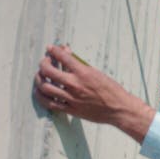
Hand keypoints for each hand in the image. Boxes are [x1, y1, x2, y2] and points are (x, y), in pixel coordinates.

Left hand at [34, 44, 154, 142]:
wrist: (120, 109)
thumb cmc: (112, 91)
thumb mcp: (98, 73)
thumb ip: (81, 65)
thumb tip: (68, 54)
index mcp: (83, 73)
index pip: (62, 57)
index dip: (54, 50)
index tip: (51, 48)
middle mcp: (75, 85)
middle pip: (48, 71)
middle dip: (44, 63)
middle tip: (46, 62)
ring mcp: (72, 98)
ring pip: (45, 87)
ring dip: (39, 79)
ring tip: (41, 76)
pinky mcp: (71, 109)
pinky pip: (49, 103)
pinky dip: (41, 96)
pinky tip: (40, 91)